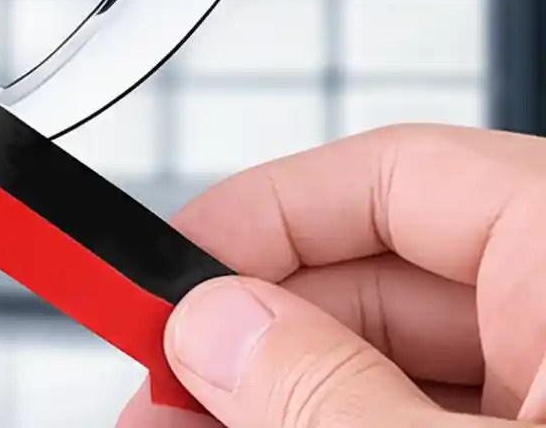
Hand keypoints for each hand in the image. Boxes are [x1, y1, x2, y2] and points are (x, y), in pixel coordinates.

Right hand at [117, 123, 545, 426]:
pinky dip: (325, 424)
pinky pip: (418, 415)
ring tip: (180, 425)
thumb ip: (331, 389)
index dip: (262, 214)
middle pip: (377, 277)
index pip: (400, 174)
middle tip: (159, 379)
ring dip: (268, 388)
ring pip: (388, 360)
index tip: (167, 270)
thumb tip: (217, 328)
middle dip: (249, 327)